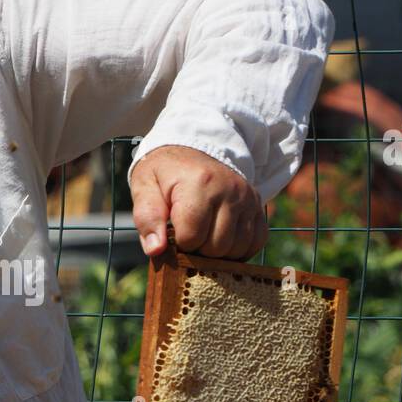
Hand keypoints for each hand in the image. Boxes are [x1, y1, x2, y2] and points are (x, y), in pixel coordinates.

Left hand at [130, 144, 267, 260]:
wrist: (193, 150)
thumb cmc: (165, 173)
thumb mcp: (144, 187)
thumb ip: (147, 218)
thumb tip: (155, 250)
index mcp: (198, 184)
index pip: (191, 237)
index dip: (178, 243)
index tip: (172, 230)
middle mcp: (229, 189)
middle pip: (216, 247)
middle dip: (198, 249)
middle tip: (187, 233)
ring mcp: (247, 197)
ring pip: (237, 249)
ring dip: (218, 252)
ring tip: (203, 235)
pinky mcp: (258, 204)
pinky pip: (256, 241)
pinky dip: (239, 248)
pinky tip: (222, 238)